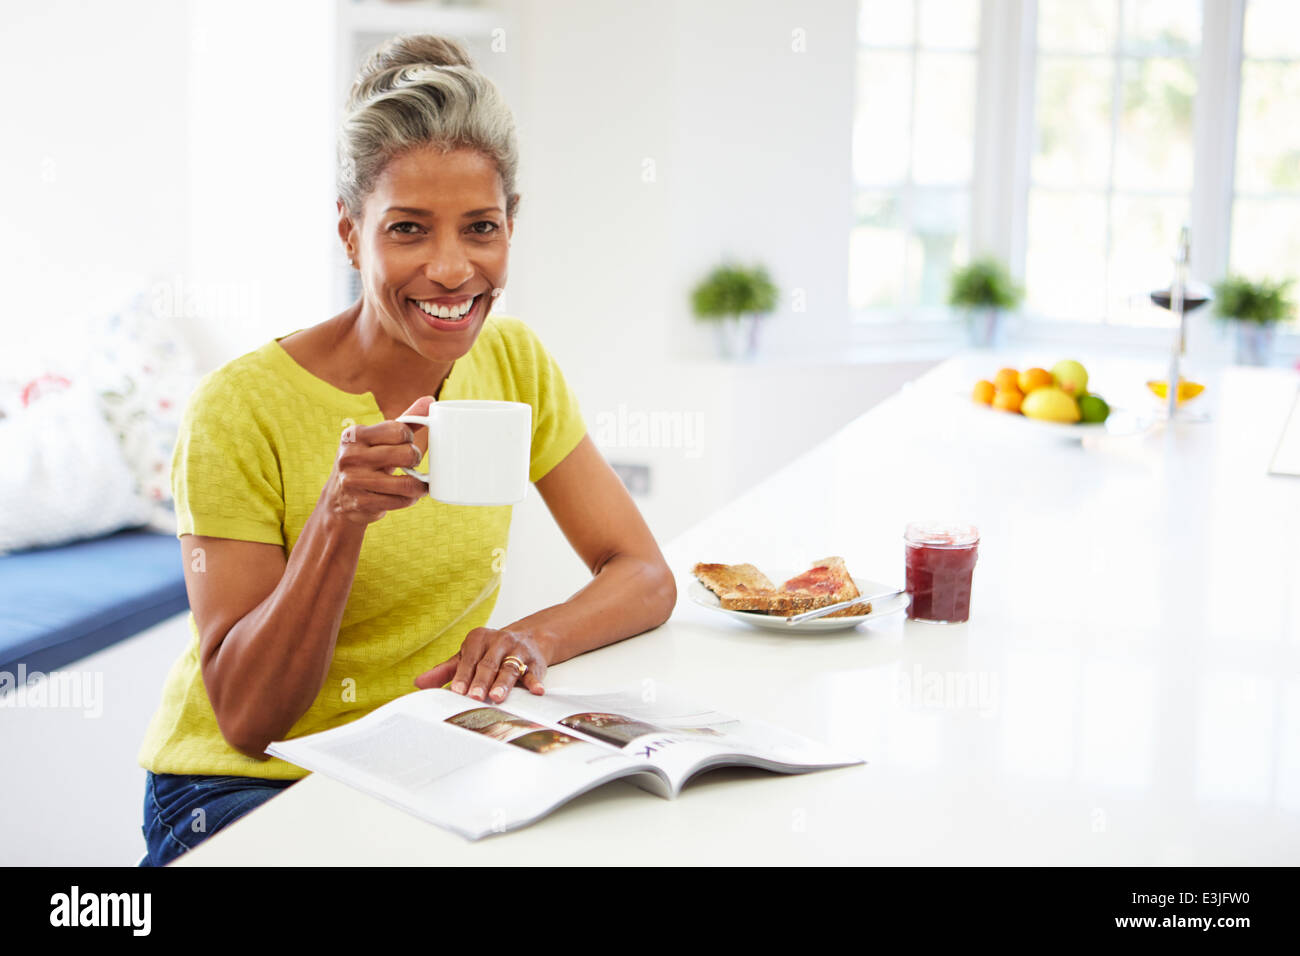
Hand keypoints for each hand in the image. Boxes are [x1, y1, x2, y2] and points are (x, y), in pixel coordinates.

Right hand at [323, 396, 433, 526]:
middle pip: (406, 454)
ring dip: (418, 485)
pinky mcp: (362, 503)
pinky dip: (409, 499)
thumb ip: (404, 421)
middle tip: (412, 463)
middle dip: (415, 459)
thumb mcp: (378, 440)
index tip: (406, 443)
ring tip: (417, 483)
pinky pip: (400, 501)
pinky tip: (406, 496)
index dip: (409, 438)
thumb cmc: (366, 463)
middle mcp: (351, 456)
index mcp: (354, 435)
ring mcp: (354, 481)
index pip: (399, 430)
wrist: (338, 501)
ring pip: (406, 482)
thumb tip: (430, 400)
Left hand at [414, 626, 548, 702]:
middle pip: (489, 664)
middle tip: (474, 697)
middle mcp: (499, 641)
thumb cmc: (490, 652)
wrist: (527, 638)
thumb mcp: (466, 657)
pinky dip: (535, 682)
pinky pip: (533, 673)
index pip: (469, 659)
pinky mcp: (535, 661)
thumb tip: (418, 683)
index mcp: (478, 639)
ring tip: (497, 696)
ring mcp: (518, 650)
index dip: (463, 675)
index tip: (457, 691)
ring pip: (509, 668)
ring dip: (503, 683)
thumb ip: (444, 671)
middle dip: (481, 681)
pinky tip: (536, 691)